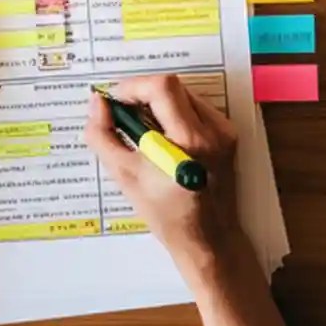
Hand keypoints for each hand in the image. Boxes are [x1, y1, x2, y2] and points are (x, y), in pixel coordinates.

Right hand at [84, 75, 246, 275]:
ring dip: (158, 103)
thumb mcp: (125, 176)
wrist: (207, 239)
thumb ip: (103, 136)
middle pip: (171, 86)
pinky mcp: (228, 137)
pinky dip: (174, 114)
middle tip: (123, 114)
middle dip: (141, 93)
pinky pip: (196, 110)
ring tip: (141, 129)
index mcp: (189, 140)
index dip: (131, 87)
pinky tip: (162, 138)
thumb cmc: (166, 215)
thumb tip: (97, 104)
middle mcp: (212, 130)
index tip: (114, 102)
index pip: (161, 87)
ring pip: (184, 95)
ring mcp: (224, 132)